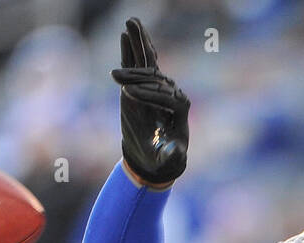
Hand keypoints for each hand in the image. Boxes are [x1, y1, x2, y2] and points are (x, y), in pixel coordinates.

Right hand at [112, 17, 188, 187]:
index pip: (164, 97)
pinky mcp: (145, 85)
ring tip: (130, 23)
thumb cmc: (163, 157)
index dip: (147, 95)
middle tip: (122, 50)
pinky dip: (132, 50)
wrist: (157, 154)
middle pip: (155, 74)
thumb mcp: (168, 159)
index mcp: (181, 107)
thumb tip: (177, 154)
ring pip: (149, 62)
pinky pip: (140, 64)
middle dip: (139, 64)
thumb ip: (173, 157)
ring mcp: (158, 86)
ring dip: (138, 43)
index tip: (127, 94)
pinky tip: (126, 33)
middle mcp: (172, 92)